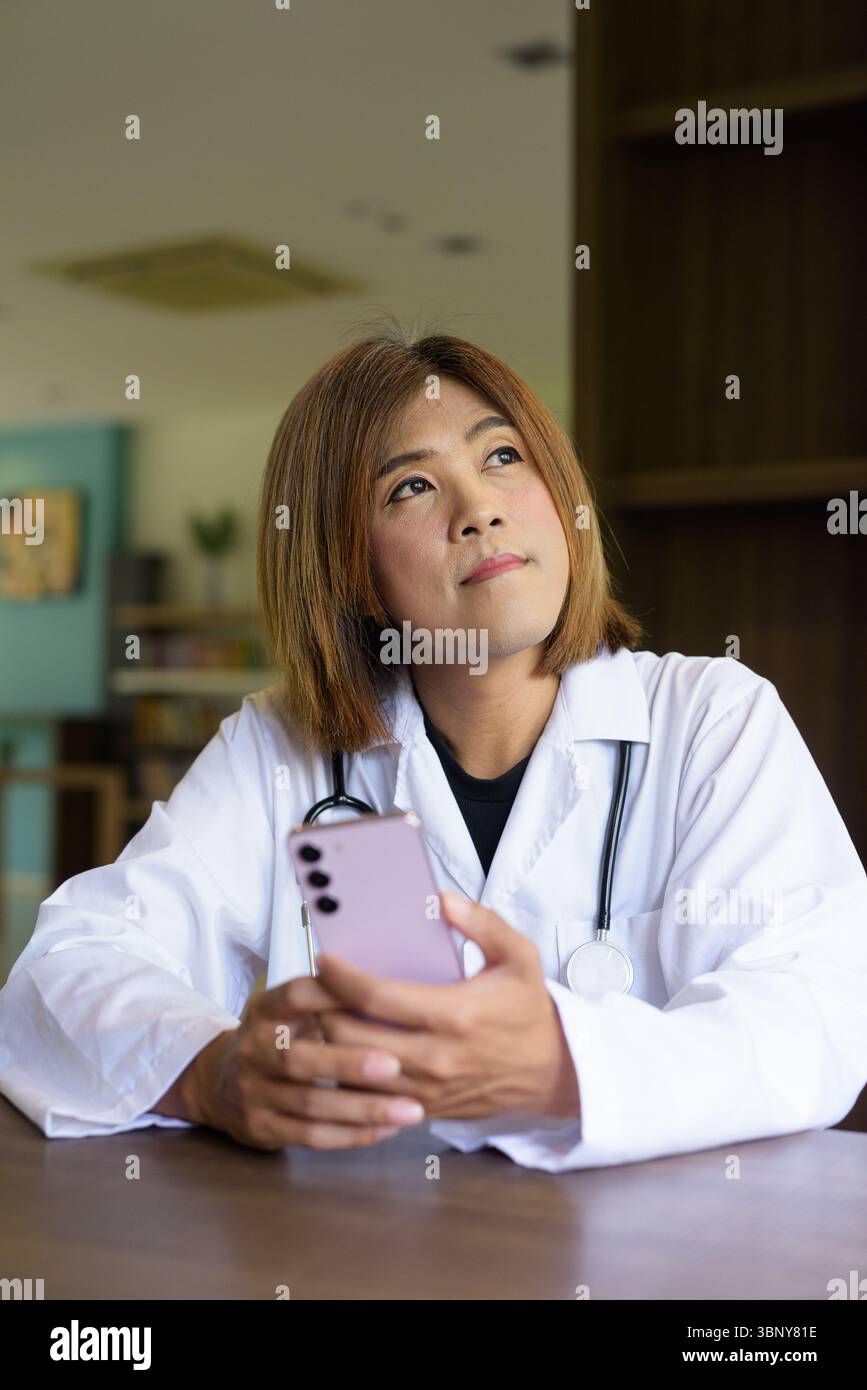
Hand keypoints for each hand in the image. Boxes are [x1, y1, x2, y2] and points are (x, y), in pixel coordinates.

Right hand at [156, 977, 427, 1150]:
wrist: (220, 1086)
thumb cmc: (277, 1039)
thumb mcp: (287, 1010)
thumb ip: (326, 999)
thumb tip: (389, 985)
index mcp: (265, 1010)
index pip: (297, 996)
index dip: (333, 995)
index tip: (378, 999)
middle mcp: (254, 1050)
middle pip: (299, 1059)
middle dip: (348, 1064)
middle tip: (395, 1066)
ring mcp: (254, 1092)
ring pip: (311, 1105)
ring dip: (363, 1109)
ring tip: (409, 1110)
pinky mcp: (262, 1128)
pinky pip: (312, 1135)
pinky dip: (352, 1134)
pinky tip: (387, 1129)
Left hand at [313, 892, 580, 1122]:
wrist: (552, 1071)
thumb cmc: (530, 1011)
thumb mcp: (519, 956)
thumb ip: (483, 923)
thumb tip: (444, 901)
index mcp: (455, 1014)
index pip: (376, 996)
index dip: (341, 977)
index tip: (325, 960)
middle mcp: (436, 1056)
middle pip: (352, 1035)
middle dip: (324, 1009)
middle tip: (316, 988)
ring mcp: (427, 1088)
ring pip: (354, 1068)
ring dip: (332, 1041)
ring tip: (324, 1015)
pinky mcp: (424, 1108)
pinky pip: (370, 1094)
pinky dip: (351, 1072)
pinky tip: (346, 1050)